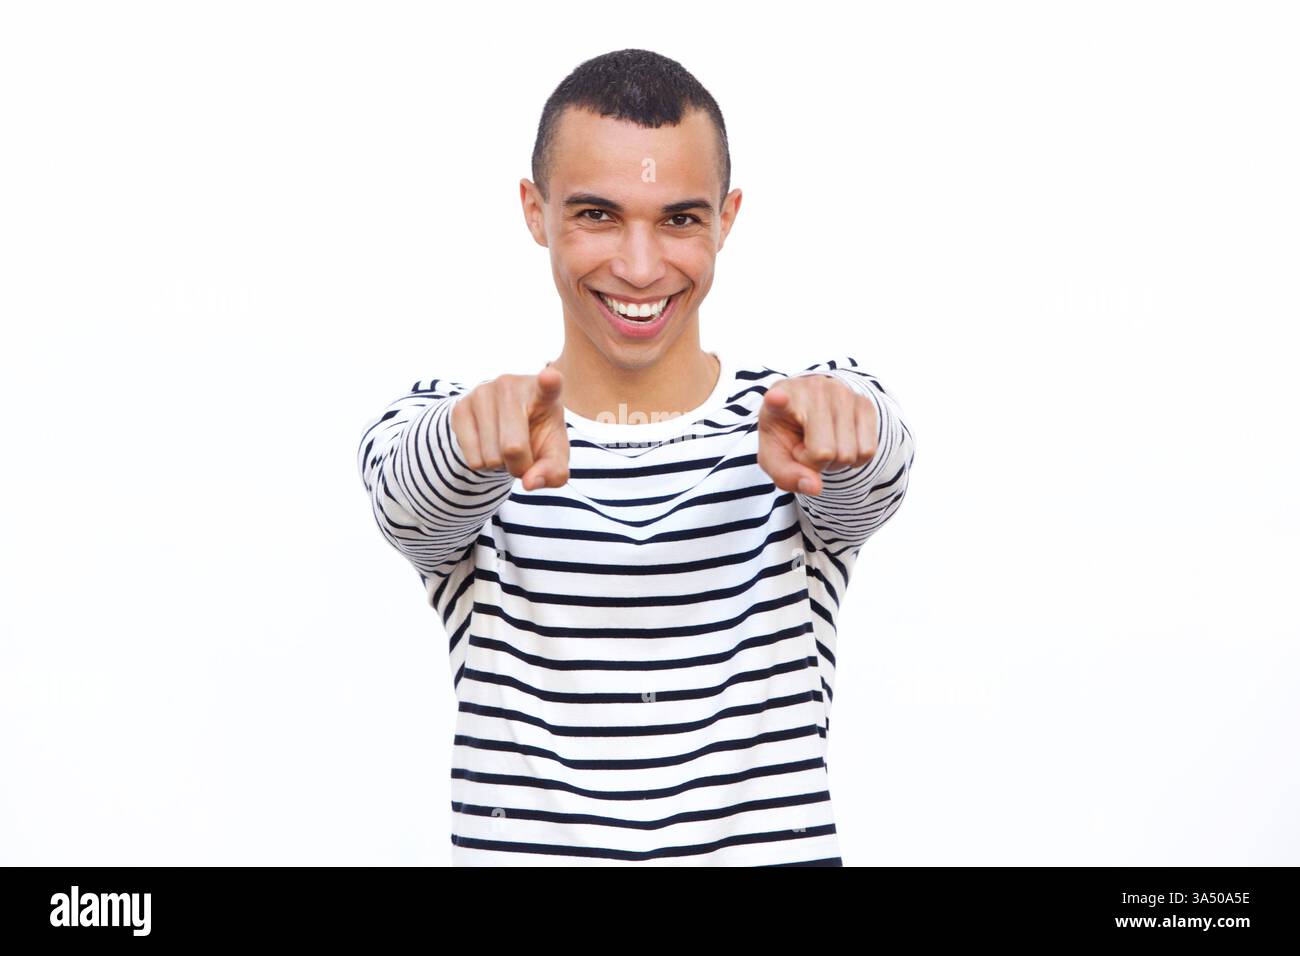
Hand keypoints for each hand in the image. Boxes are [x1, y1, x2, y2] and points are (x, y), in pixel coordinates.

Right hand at [451, 363, 569, 490]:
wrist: (505, 425)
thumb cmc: (538, 436)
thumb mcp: (554, 455)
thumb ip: (554, 472)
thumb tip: (529, 482)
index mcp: (544, 393)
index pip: (549, 386)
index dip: (550, 383)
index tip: (550, 377)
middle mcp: (511, 386)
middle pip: (513, 447)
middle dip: (520, 466)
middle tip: (523, 454)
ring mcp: (483, 392)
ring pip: (490, 457)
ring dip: (499, 465)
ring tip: (504, 446)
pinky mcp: (460, 407)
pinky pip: (471, 458)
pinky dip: (482, 464)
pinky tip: (487, 445)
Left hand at [758, 373, 877, 495]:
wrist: (807, 410)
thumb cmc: (787, 434)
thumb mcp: (775, 457)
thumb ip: (787, 475)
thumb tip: (815, 487)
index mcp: (780, 399)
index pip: (779, 399)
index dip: (778, 400)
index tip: (775, 398)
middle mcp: (813, 389)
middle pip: (825, 452)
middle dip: (815, 463)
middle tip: (806, 448)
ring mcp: (842, 393)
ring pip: (849, 454)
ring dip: (836, 461)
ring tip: (822, 443)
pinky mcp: (864, 403)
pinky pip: (868, 451)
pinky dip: (855, 458)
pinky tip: (840, 443)